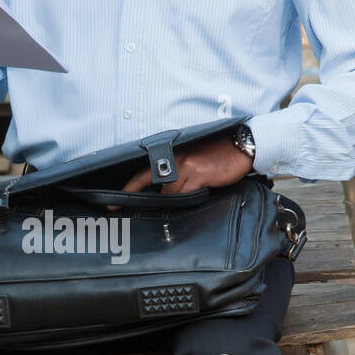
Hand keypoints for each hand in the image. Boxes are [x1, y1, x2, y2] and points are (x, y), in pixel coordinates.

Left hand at [116, 134, 253, 198]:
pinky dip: (187, 199)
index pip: (144, 171)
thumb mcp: (193, 161)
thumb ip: (178, 174)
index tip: (114, 200)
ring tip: (181, 200)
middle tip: (120, 207)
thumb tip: (166, 192)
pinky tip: (196, 196)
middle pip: (150, 181)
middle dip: (135, 194)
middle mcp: (176, 159)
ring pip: (169, 193)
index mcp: (172, 155)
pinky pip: (186, 194)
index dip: (129, 186)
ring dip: (172, 201)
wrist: (240, 147)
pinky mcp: (199, 175)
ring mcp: (186, 167)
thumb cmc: (217, 155)